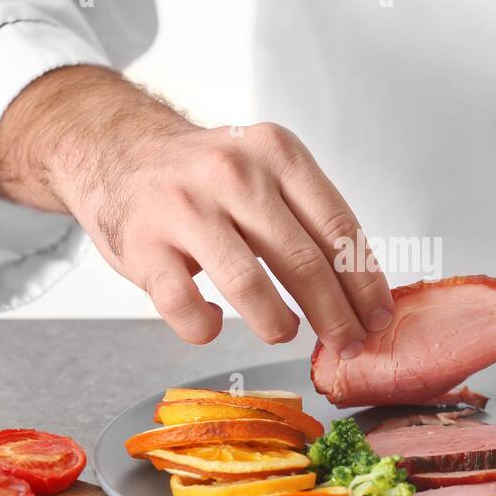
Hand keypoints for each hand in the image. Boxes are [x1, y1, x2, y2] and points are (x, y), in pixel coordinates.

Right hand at [0, 65, 393, 351]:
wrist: (118, 150)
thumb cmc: (205, 176)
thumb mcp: (265, 170)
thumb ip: (308, 217)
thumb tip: (361, 290)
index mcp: (277, 154)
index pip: (338, 227)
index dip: (364, 281)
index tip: (377, 316)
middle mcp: (234, 174)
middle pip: (303, 262)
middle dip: (335, 316)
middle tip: (348, 345)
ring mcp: (185, 209)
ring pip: (249, 285)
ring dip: (277, 323)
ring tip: (285, 331)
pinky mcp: (143, 246)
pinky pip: (185, 307)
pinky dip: (206, 327)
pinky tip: (214, 322)